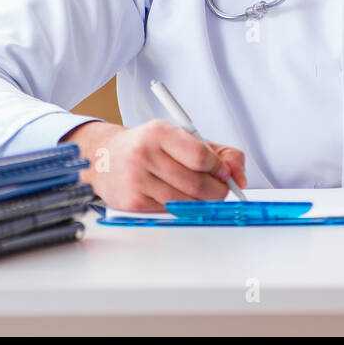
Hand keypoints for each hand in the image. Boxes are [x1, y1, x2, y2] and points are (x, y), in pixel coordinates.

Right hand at [63, 119, 247, 211]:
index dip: (219, 168)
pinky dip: (180, 207)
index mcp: (159, 132)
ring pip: (185, 202)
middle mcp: (144, 155)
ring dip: (200, 202)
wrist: (104, 157)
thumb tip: (239, 177)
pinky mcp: (133, 203)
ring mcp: (137, 181)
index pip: (199, 156)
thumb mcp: (181, 137)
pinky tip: (176, 196)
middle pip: (196, 184)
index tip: (224, 173)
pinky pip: (170, 211)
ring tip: (200, 192)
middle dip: (217, 190)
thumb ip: (218, 152)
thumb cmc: (149, 146)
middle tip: (220, 189)